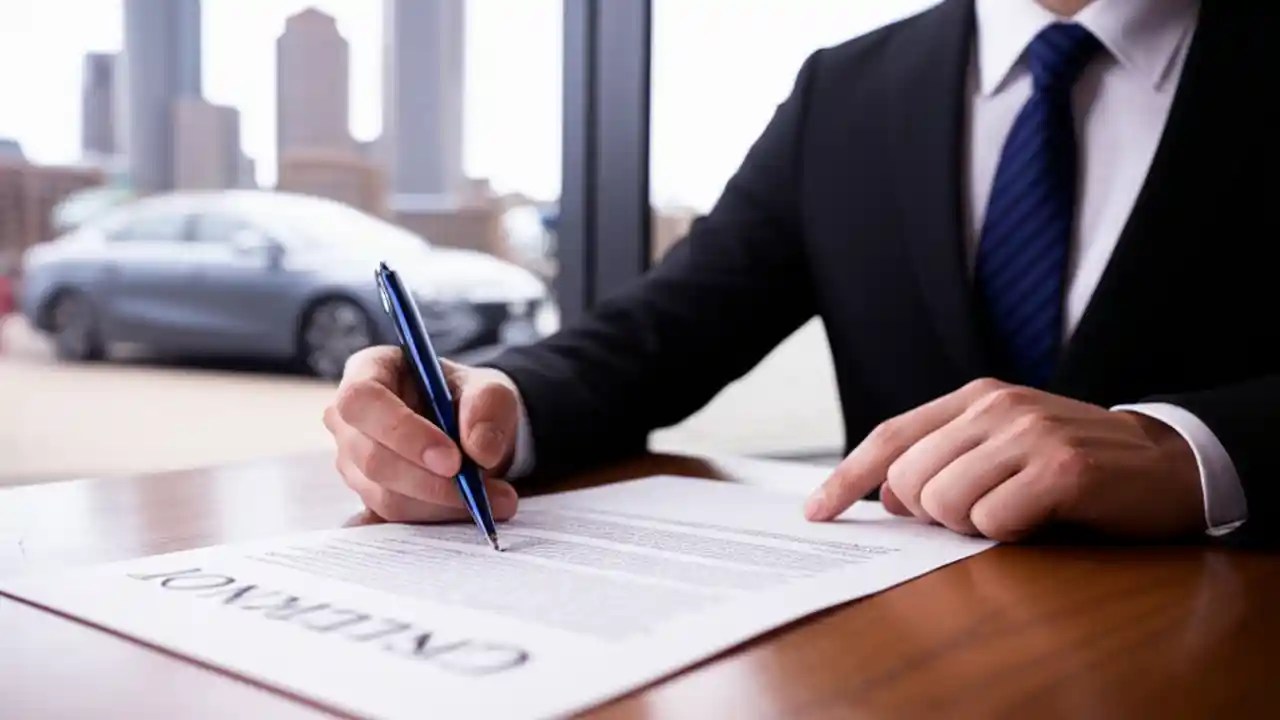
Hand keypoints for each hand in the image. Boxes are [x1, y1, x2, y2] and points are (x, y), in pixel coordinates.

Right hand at [324, 346, 520, 522]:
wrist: (469, 430)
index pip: (363, 400)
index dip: (402, 432)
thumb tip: (481, 451)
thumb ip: (488, 407)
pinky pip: (397, 516)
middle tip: (479, 488)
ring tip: (496, 498)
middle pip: (371, 457)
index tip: (452, 459)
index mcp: (368, 371)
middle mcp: (348, 418)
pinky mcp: (368, 496)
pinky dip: (438, 516)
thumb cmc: (469, 400)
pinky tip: (473, 508)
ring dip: (442, 503)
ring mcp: (352, 461)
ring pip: (386, 495)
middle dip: (429, 480)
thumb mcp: (491, 389)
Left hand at [804, 379, 1204, 540]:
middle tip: (980, 513)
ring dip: (974, 526)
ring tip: (1015, 512)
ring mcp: (1029, 434)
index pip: (890, 437)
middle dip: (932, 514)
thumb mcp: (1003, 447)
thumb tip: (887, 499)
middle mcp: (996, 408)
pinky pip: (994, 522)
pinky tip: (1041, 518)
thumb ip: (945, 460)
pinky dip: (1010, 534)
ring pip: (945, 503)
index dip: (847, 477)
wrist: (1165, 462)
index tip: (817, 511)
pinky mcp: (1061, 469)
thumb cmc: (1072, 463)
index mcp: (974, 399)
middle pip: (910, 480)